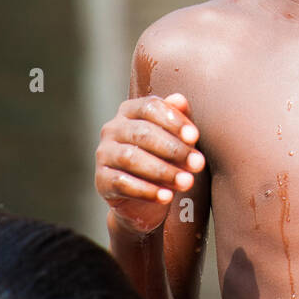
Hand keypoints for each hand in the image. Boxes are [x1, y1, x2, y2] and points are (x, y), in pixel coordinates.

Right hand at [95, 92, 204, 234]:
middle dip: (173, 149)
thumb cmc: (163, 157)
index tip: (195, 137)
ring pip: (131, 159)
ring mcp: (104, 154)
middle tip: (197, 164)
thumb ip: (179, 117)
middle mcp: (112, 128)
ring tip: (187, 182)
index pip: (150, 107)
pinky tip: (166, 197)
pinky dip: (147, 191)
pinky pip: (122, 183)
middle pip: (142, 133)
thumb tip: (180, 100)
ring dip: (163, 171)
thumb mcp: (175, 136)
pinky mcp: (101, 180)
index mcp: (130, 110)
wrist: (146, 198)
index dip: (174, 121)